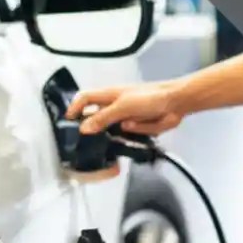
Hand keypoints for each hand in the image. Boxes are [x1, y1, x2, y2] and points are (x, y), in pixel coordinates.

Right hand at [65, 81, 184, 135]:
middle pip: (95, 119)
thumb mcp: (124, 106)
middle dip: (92, 130)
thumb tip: (84, 128)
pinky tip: (134, 138)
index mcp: (109, 96)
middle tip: (83, 144)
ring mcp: (124, 119)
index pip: (85, 99)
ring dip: (111, 138)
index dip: (74, 108)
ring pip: (110, 132)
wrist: (176, 104)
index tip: (66, 123)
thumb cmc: (150, 98)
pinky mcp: (135, 130)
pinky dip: (129, 138)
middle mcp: (114, 107)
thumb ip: (103, 117)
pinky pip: (125, 138)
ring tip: (107, 146)